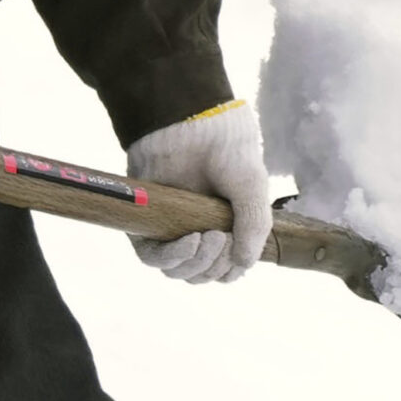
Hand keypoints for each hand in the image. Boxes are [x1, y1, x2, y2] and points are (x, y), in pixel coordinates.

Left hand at [125, 101, 271, 282]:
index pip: (224, 270)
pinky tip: (191, 241)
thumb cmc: (227, 152)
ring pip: (178, 271)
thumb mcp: (252, 190)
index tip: (236, 247)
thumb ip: (254, 227)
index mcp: (223, 230)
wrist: (194, 126)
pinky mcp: (146, 226)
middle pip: (201, 274)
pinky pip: (153, 258)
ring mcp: (170, 232)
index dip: (230, 269)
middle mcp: (196, 234)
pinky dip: (172, 257)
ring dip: (196, 264)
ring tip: (209, 238)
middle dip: (215, 266)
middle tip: (222, 238)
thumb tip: (243, 265)